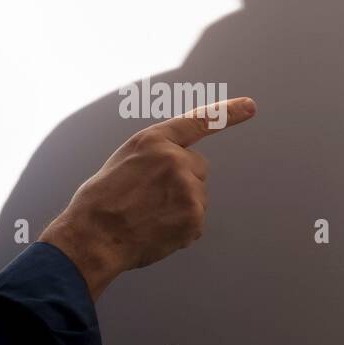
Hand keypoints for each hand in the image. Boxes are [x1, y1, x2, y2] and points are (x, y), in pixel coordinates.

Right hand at [39, 96, 257, 300]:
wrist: (93, 237)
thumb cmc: (100, 203)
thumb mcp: (124, 163)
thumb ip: (155, 159)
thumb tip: (179, 173)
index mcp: (153, 140)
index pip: (198, 121)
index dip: (227, 113)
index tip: (250, 106)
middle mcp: (175, 159)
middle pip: (199, 169)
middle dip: (184, 183)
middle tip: (151, 200)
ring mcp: (187, 187)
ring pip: (197, 197)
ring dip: (180, 208)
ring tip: (147, 217)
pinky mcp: (194, 215)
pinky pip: (196, 223)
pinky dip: (181, 231)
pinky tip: (155, 233)